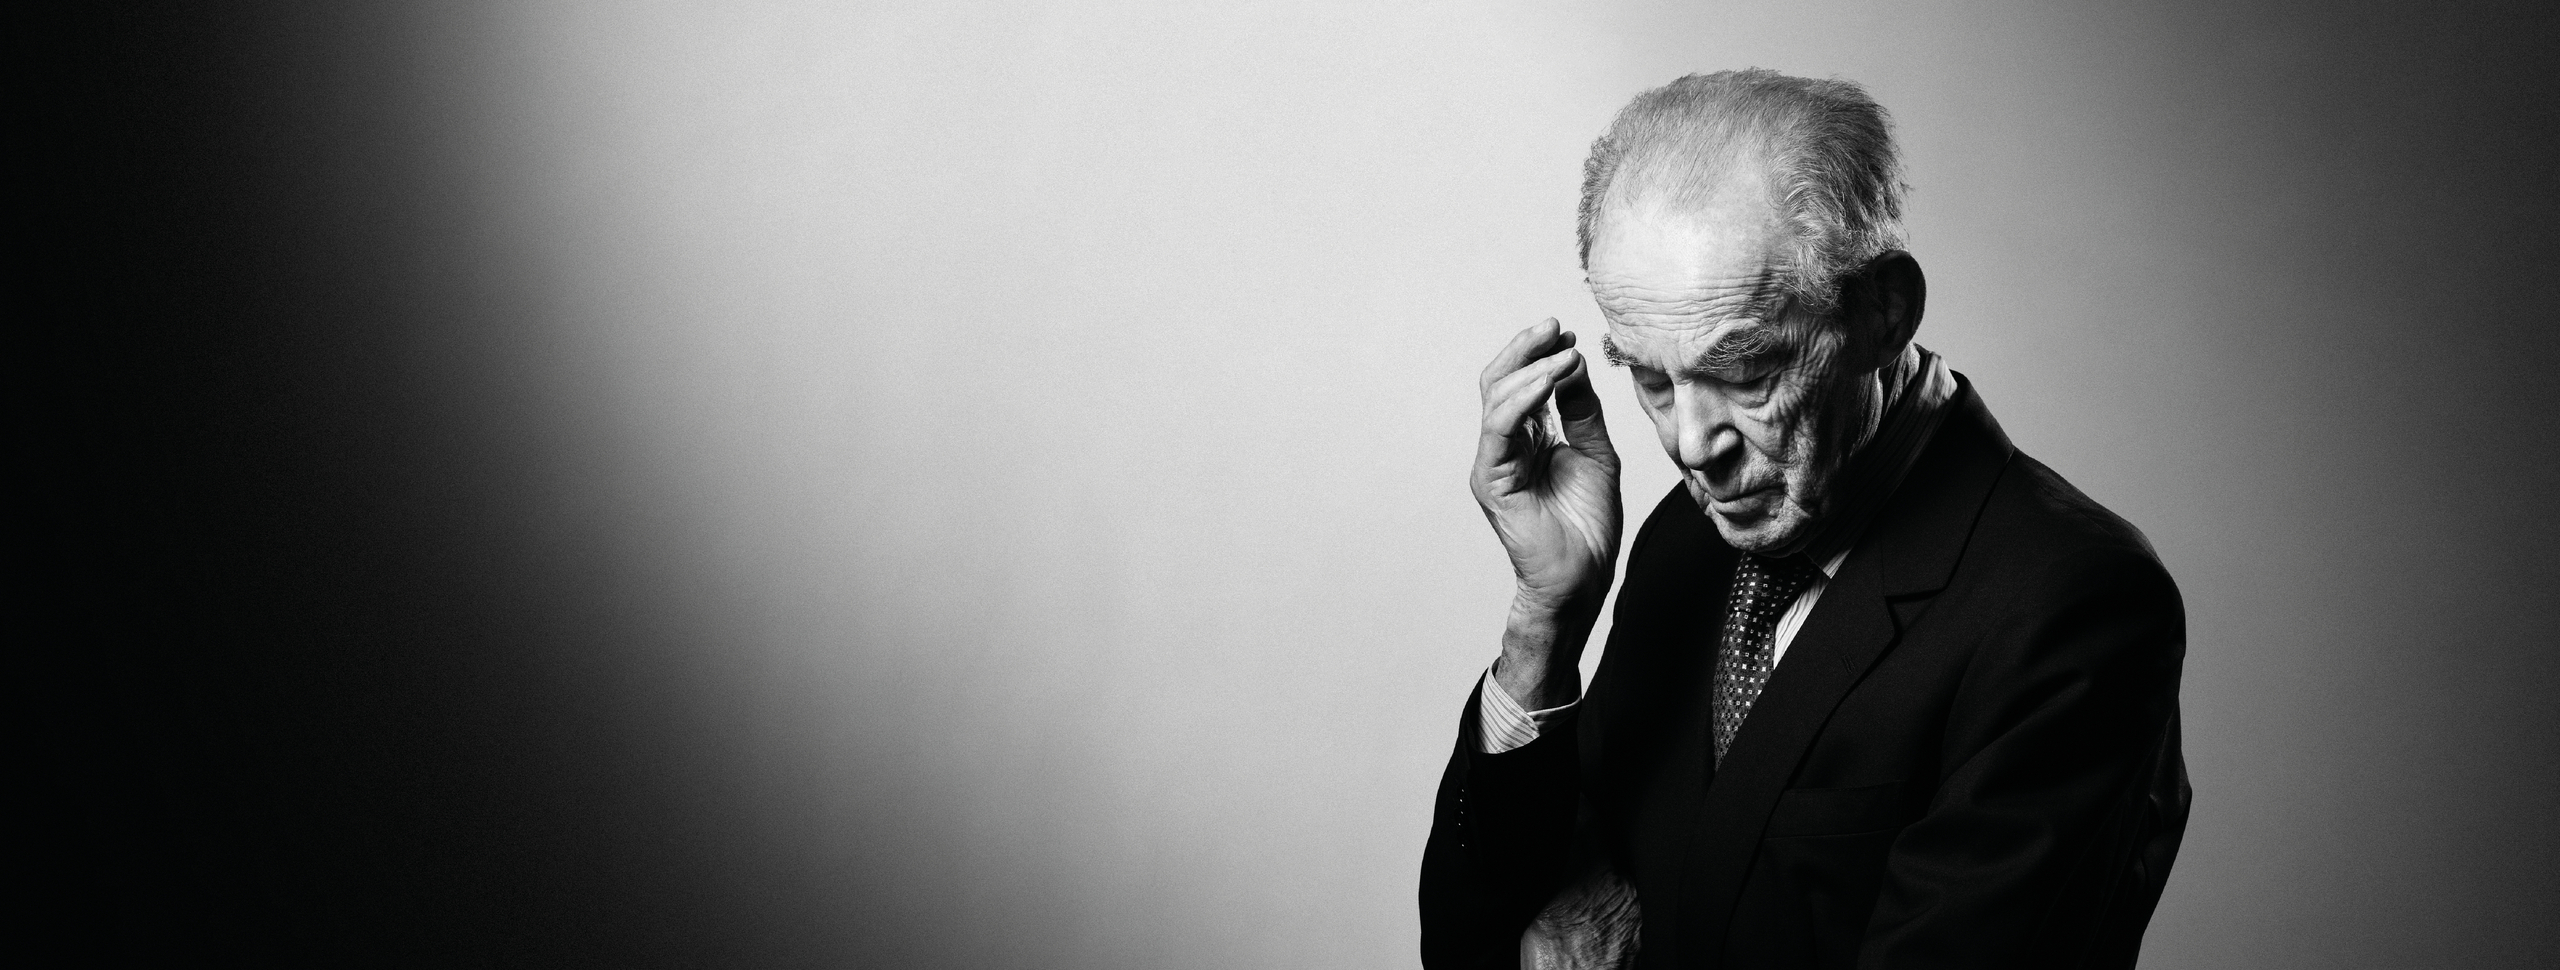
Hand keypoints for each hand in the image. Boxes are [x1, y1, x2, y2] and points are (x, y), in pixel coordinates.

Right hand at [1470, 319, 1621, 704]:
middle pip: (1499, 381)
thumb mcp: (1596, 453)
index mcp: (1526, 438)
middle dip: (1526, 349)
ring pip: (1496, 398)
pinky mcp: (1492, 480)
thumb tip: (1576, 366)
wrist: (1582, 577)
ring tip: (1564, 355)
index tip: (1569, 335)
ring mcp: (1494, 462)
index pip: (1521, 383)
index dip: (1541, 354)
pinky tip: (1549, 382)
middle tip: (1555, 328)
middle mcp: (1504, 446)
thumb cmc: (1587, 524)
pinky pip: (1500, 429)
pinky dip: (1523, 399)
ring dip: (1531, 369)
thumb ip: (1582, 412)